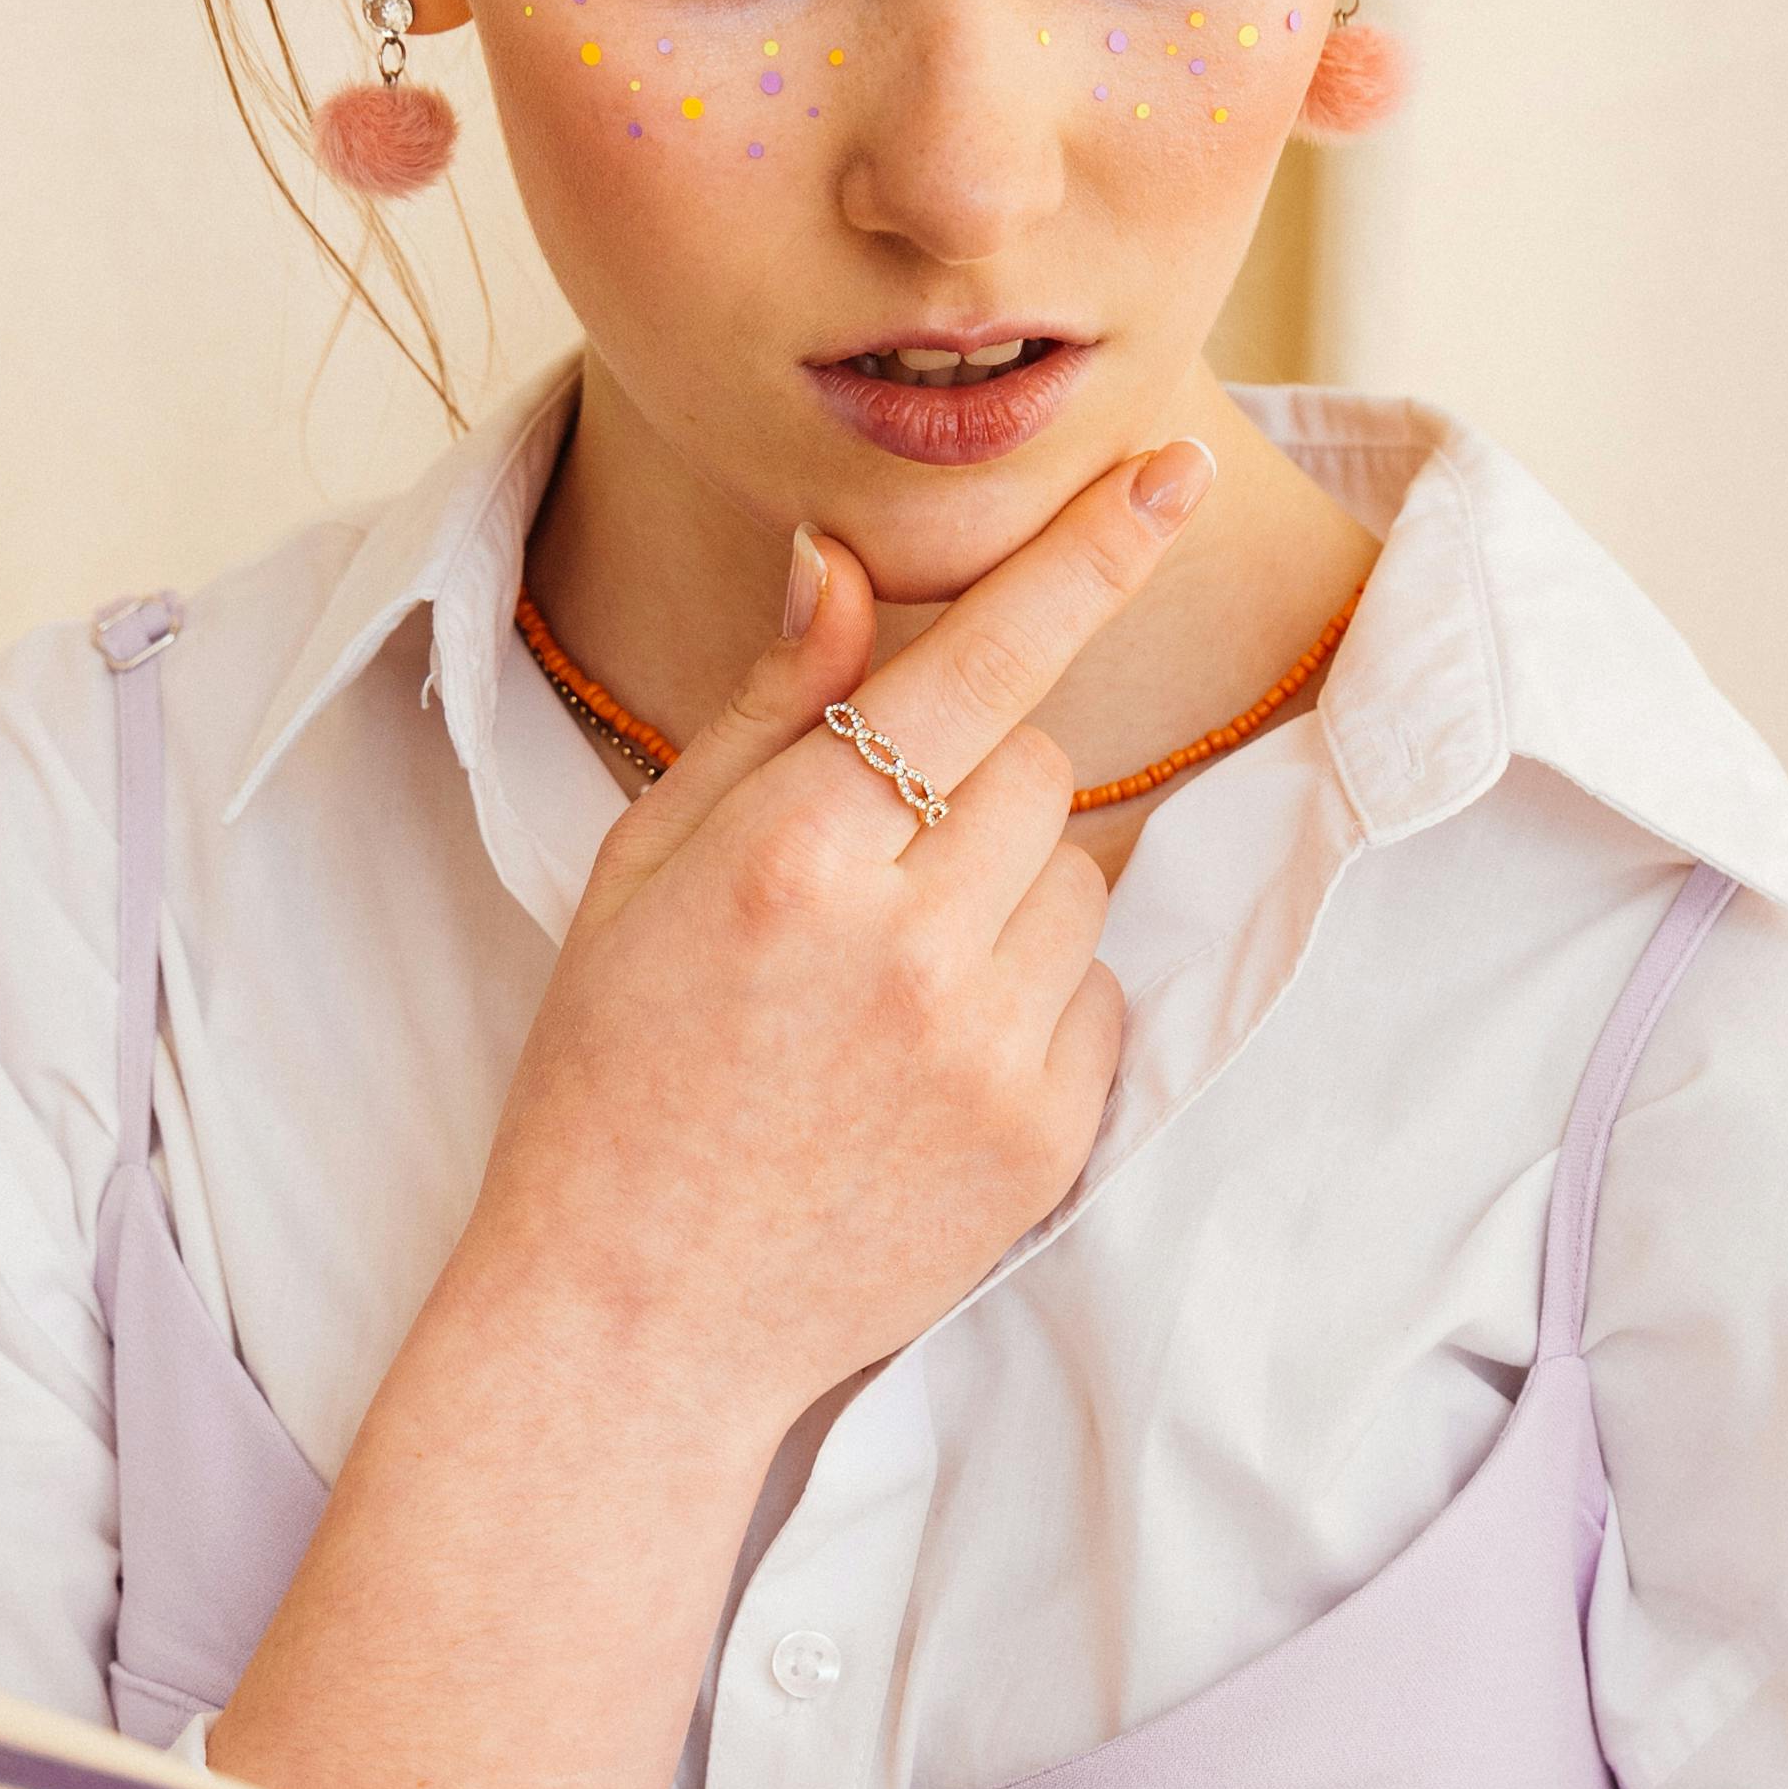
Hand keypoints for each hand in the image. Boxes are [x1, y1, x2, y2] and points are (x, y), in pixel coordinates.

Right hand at [453, 449, 1209, 1454]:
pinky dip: (1031, 997)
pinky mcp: (1045, 1137)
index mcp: (795, 853)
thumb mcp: (648, 865)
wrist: (633, 1313)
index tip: (1173, 476)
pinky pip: (1094, 992)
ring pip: (1077, 875)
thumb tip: (846, 559)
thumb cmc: (614, 1070)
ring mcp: (988, 1049)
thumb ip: (772, 711)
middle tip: (869, 870)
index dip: (1088, 558)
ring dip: (1009, 891)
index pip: (981, 665)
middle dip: (970, 783)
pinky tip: (923, 1057)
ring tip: (887, 980)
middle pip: (1036, 765)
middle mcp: (907, 942)